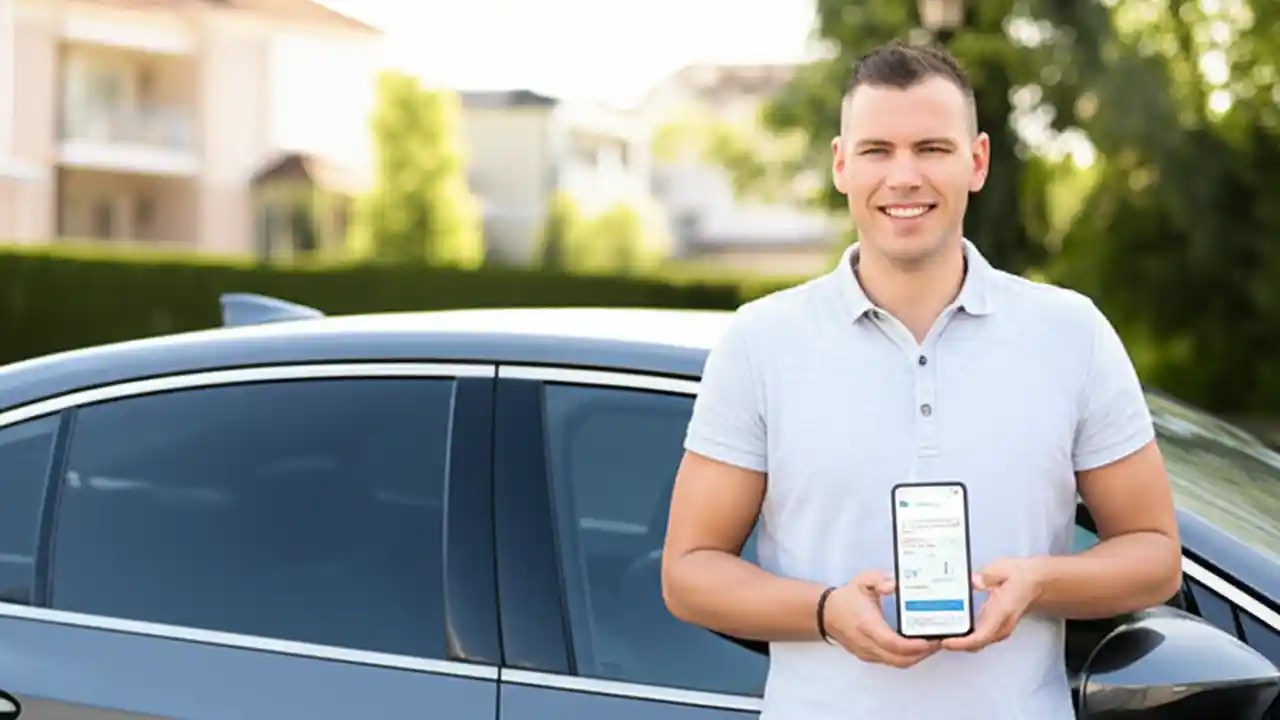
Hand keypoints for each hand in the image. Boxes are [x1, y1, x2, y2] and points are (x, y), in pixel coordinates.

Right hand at [825, 570, 939, 667]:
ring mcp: (867, 652)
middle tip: (938, 642)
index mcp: (867, 625)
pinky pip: (891, 662)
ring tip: (931, 644)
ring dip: (916, 657)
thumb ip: (879, 579)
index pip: (894, 644)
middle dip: (923, 654)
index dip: (915, 646)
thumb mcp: (863, 581)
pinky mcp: (868, 656)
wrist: (826, 612)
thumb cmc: (846, 598)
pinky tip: (915, 646)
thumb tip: (893, 585)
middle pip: (900, 660)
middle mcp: (867, 643)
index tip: (931, 640)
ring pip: (897, 663)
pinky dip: (906, 657)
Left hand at [942, 557, 1043, 652]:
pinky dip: (966, 637)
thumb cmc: (1020, 576)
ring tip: (940, 632)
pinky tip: (953, 627)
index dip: (962, 643)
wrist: (1037, 582)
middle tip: (935, 636)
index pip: (981, 636)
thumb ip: (988, 576)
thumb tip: (974, 582)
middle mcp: (1001, 625)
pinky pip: (980, 637)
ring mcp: (1000, 628)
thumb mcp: (1003, 570)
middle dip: (956, 644)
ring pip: (979, 642)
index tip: (946, 641)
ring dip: (961, 642)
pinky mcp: (996, 626)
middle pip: (977, 644)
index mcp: (1002, 612)